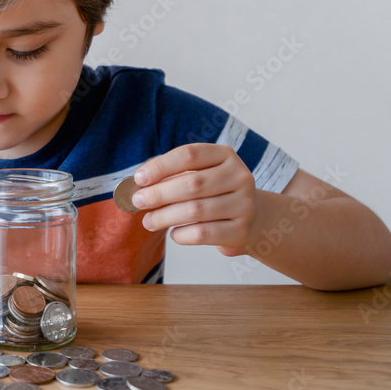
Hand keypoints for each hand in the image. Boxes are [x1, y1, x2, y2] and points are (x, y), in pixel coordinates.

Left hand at [131, 143, 261, 256]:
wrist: (254, 219)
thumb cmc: (214, 192)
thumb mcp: (198, 175)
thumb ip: (170, 175)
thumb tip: (136, 185)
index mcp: (225, 155)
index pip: (189, 155)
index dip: (161, 166)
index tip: (138, 178)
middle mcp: (239, 176)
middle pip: (191, 183)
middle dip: (158, 194)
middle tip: (137, 202)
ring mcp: (244, 204)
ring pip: (195, 210)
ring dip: (165, 217)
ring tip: (148, 222)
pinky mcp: (242, 231)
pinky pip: (204, 233)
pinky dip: (182, 234)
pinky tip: (173, 234)